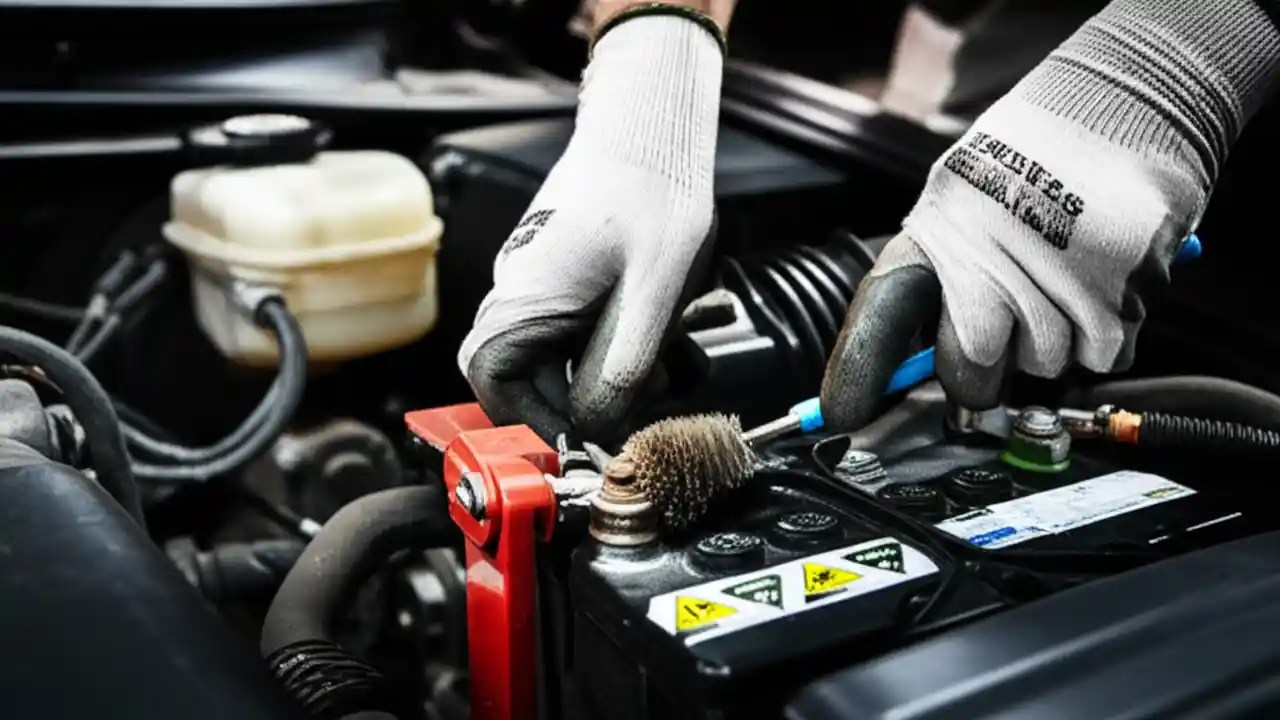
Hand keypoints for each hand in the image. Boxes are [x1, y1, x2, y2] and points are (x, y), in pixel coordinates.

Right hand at [458, 15, 722, 441]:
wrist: (655, 127)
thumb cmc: (653, 196)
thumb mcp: (653, 294)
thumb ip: (624, 368)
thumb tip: (597, 428)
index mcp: (525, 301)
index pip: (494, 384)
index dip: (533, 422)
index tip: (582, 439)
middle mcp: (522, 295)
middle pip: (536, 378)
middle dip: (595, 399)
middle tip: (648, 397)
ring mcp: (545, 284)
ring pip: (571, 356)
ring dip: (623, 371)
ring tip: (677, 356)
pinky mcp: (572, 277)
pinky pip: (590, 328)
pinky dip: (631, 342)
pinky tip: (680, 331)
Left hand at [819, 0, 1279, 429]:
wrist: (1119, 108)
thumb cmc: (1029, 166)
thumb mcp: (959, 205)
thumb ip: (934, 282)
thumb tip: (908, 367)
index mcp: (938, 230)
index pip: (884, 311)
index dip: (861, 368)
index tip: (843, 414)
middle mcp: (989, 257)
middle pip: (972, 372)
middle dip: (983, 371)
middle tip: (1003, 329)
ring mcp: (1054, 278)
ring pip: (1042, 368)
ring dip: (1052, 342)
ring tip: (1059, 278)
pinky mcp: (1120, 292)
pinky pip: (1103, 358)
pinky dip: (1103, 336)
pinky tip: (1096, 284)